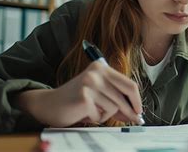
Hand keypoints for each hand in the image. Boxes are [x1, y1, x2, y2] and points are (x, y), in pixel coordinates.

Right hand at [14, 62, 142, 126]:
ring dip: (106, 114)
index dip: (136, 98)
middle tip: (133, 119)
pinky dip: (95, 118)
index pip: (128, 83)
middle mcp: (96, 72)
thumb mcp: (100, 96)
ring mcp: (90, 83)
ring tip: (92, 111)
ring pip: (114, 106)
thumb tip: (135, 112)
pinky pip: (101, 114)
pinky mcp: (84, 97)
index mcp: (102, 68)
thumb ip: (116, 101)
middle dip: (130, 110)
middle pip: (125, 95)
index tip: (139, 109)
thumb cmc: (76, 101)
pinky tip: (84, 113)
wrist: (48, 105)